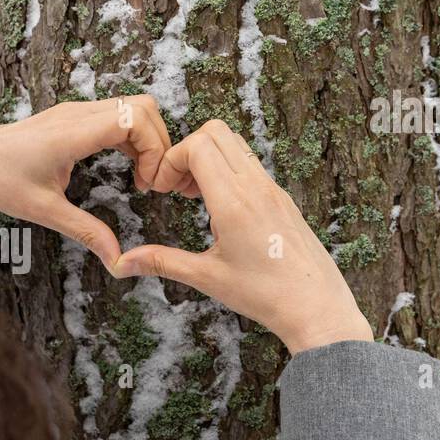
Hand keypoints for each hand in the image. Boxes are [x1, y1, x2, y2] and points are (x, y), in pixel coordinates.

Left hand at [0, 96, 169, 272]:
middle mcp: (75, 113)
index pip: (133, 118)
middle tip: (153, 183)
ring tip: (143, 179)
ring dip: (147, 140)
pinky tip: (129, 168)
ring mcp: (74, 110)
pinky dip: (132, 137)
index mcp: (69, 133)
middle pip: (142, 106)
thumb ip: (86, 232)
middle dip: (159, 143)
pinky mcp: (72, 115)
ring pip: (132, 107)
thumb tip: (117, 260)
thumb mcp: (45, 212)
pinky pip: (116, 114)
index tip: (148, 183)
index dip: (153, 147)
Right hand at [114, 120, 373, 354]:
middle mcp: (255, 186)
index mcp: (234, 202)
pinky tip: (217, 208)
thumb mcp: (207, 278)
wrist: (318, 308)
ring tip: (192, 196)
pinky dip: (226, 170)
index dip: (170, 159)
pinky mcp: (281, 197)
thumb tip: (121, 265)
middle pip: (215, 131)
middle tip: (174, 187)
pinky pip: (249, 164)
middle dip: (186, 151)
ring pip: (234, 144)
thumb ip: (161, 263)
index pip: (197, 145)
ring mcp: (272, 188)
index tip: (161, 190)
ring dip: (207, 158)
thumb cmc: (266, 295)